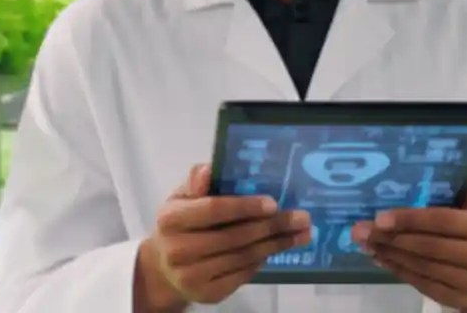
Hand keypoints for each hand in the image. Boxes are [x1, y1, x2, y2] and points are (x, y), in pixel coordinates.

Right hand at [135, 164, 312, 311]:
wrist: (165, 266)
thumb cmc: (181, 222)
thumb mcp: (182, 196)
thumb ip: (197, 180)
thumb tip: (209, 170)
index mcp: (171, 219)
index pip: (213, 210)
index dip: (245, 207)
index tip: (273, 203)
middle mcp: (178, 250)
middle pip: (234, 237)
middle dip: (272, 227)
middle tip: (301, 218)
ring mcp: (191, 276)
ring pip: (243, 257)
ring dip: (275, 244)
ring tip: (299, 234)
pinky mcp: (207, 294)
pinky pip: (242, 275)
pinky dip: (262, 260)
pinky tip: (276, 249)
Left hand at [351, 175, 466, 309]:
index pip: (442, 221)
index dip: (410, 219)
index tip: (380, 218)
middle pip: (428, 246)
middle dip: (391, 238)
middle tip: (361, 230)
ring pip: (422, 266)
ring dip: (390, 253)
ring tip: (366, 242)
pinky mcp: (457, 299)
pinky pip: (421, 283)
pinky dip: (398, 269)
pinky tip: (381, 257)